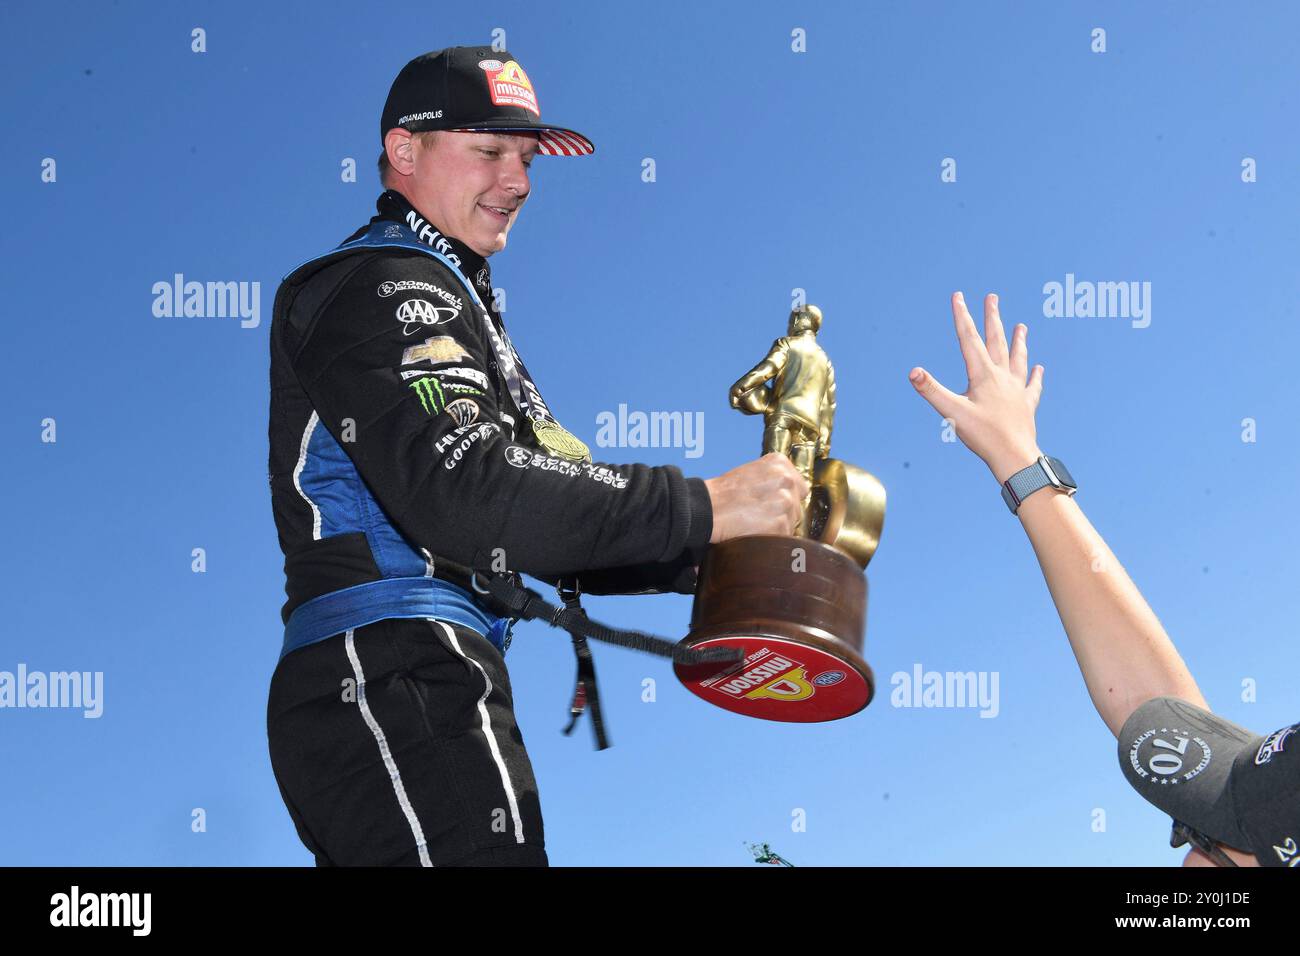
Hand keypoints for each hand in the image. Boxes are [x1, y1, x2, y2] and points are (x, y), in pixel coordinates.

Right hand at [703, 452, 809, 543]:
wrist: (709, 509)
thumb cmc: (724, 492)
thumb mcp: (752, 471)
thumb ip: (773, 478)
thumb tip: (788, 492)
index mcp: (780, 464)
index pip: (799, 486)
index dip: (786, 496)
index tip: (772, 501)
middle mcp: (786, 480)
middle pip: (796, 505)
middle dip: (783, 512)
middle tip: (761, 513)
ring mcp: (785, 502)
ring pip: (792, 521)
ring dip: (778, 525)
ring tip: (756, 521)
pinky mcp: (781, 524)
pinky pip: (784, 535)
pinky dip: (772, 536)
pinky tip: (756, 529)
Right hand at [908, 292, 1045, 482]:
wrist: (1015, 457)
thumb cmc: (983, 436)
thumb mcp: (952, 412)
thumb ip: (932, 390)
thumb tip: (913, 372)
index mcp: (983, 375)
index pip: (969, 339)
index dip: (962, 316)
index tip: (959, 296)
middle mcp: (1002, 376)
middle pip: (997, 341)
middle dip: (992, 318)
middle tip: (992, 298)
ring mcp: (1017, 390)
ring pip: (1018, 358)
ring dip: (1018, 341)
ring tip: (1021, 326)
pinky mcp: (1026, 405)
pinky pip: (1032, 385)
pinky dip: (1034, 375)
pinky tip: (1038, 368)